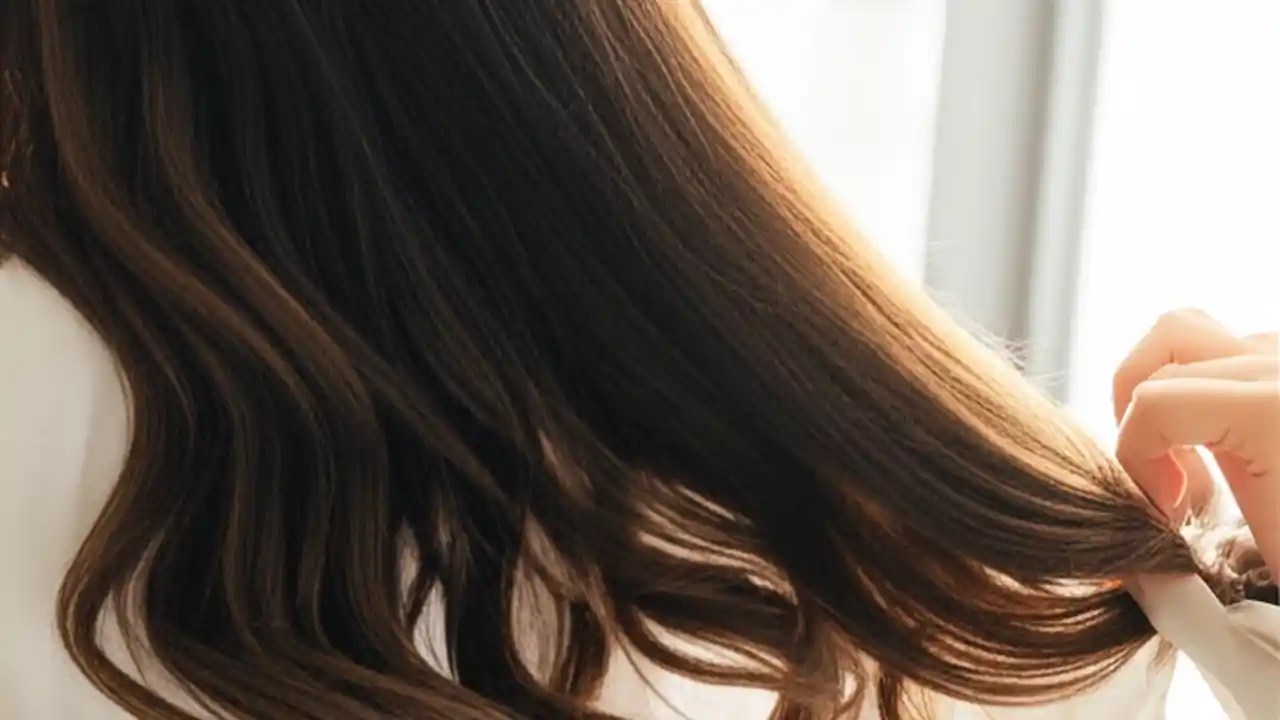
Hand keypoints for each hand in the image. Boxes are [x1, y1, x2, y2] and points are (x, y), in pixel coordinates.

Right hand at [1112, 309, 1277, 571]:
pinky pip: (1233, 353)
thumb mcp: (1272, 572)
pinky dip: (1207, 393)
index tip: (1169, 520)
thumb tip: (1119, 575)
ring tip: (1194, 463)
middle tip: (1166, 485)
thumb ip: (1189, 584)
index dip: (1136, 461)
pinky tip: (1232, 455)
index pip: (1156, 400)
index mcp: (1277, 409)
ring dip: (1170, 392)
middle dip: (1140, 416)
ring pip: (1197, 334)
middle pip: (1167, 343)